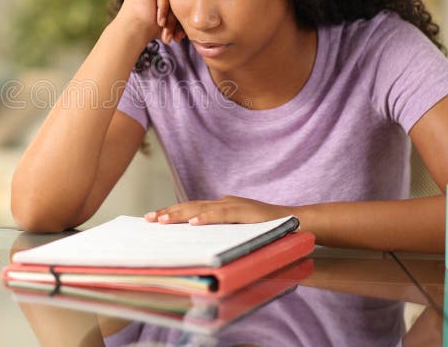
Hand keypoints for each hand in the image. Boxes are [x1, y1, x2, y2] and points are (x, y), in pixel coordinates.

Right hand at [116, 0, 184, 44]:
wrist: (134, 31)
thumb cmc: (150, 27)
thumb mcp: (173, 18)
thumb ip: (185, 9)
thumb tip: (211, 15)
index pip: (181, 0)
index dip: (179, 19)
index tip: (178, 37)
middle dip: (175, 19)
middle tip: (172, 37)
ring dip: (170, 16)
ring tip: (165, 30)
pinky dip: (163, 6)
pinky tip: (158, 20)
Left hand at [144, 196, 292, 225]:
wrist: (299, 223)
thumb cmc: (270, 230)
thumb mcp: (241, 232)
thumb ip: (224, 234)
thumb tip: (203, 245)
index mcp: (223, 207)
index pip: (192, 209)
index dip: (172, 213)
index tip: (153, 219)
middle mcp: (226, 203)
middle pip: (191, 206)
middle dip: (168, 213)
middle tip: (148, 219)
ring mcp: (236, 205)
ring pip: (201, 208)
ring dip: (180, 214)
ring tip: (161, 220)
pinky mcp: (246, 212)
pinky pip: (223, 214)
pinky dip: (207, 217)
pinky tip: (193, 223)